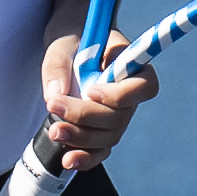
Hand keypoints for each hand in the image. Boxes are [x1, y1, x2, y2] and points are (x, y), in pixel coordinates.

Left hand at [38, 28, 159, 171]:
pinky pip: (100, 148)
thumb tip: (54, 96)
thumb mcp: (61, 41)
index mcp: (133, 66)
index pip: (143, 88)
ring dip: (82, 139)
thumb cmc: (72, 35)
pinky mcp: (100, 127)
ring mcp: (117, 113)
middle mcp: (129, 94)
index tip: (92, 91)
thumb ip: (58, 65)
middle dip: (86, 118)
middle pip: (119, 117)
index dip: (120, 96)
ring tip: (55, 132)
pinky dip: (87, 157)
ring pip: (108, 136)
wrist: (68, 40)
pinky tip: (69, 160)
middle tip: (54, 108)